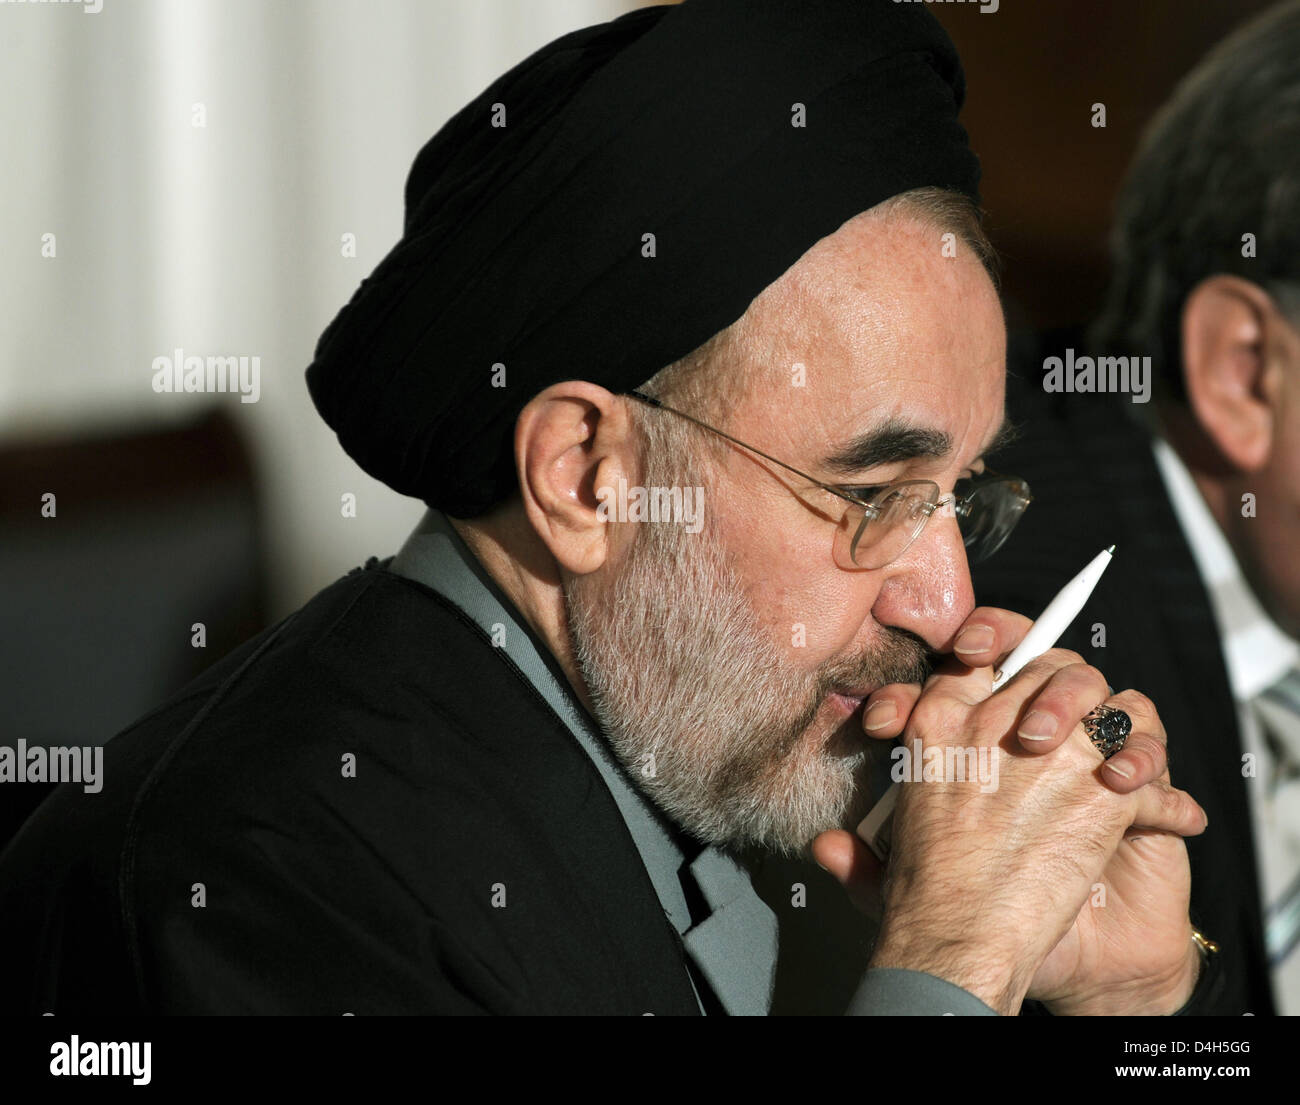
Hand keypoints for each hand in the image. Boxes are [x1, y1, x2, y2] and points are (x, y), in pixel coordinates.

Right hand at [814, 607, 1205, 1014]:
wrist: (960, 936)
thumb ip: (858, 846)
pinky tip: (1142, 791)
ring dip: (1107, 716)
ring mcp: (1051, 746)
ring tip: (1108, 752)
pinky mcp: (1098, 784)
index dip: (998, 648)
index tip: (1009, 668)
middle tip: (1068, 716)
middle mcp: (992, 720)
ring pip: (1094, 691)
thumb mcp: (879, 857)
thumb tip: (827, 849)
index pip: (979, 655)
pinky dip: (1147, 771)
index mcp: (938, 722)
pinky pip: (1136, 750)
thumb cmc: (921, 901)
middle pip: (1045, 662)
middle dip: (1062, 683)